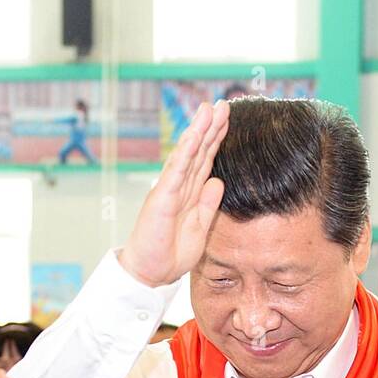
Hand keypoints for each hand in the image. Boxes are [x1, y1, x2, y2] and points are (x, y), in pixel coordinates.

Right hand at [120, 99, 229, 287]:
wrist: (150, 273)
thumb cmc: (171, 253)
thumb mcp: (199, 227)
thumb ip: (208, 205)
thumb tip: (218, 181)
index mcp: (188, 193)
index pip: (205, 161)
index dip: (216, 140)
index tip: (228, 119)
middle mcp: (178, 186)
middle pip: (198, 151)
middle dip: (210, 127)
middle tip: (223, 103)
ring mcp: (168, 190)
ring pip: (186, 155)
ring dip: (198, 131)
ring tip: (209, 109)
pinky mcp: (161, 198)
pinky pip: (175, 171)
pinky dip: (185, 153)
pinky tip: (193, 136)